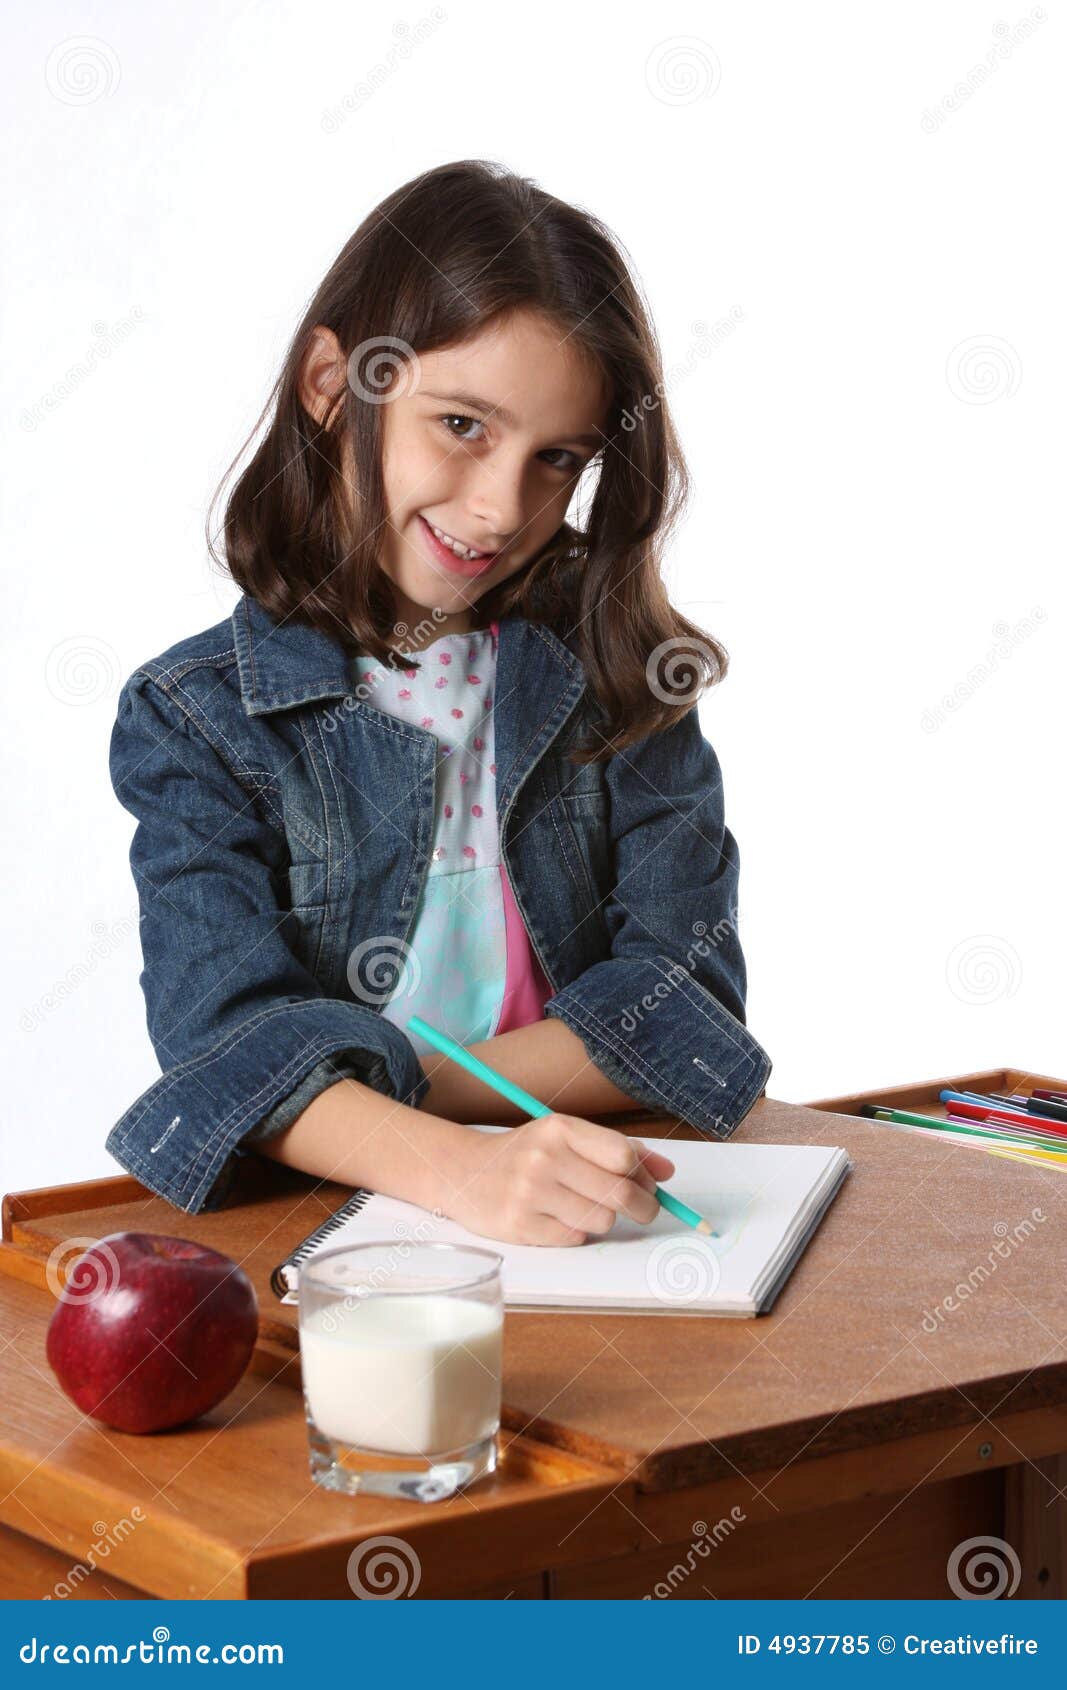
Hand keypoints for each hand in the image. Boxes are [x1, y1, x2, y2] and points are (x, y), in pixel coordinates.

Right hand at [444, 1115, 676, 1246]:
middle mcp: (544, 1158)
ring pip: (602, 1220)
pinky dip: (577, 1232)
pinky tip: (559, 1219)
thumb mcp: (566, 1138)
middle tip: (643, 1209)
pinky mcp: (520, 1226)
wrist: (464, 1173)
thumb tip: (668, 1171)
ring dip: (604, 1219)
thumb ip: (618, 1150)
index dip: (644, 1174)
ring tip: (585, 1208)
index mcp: (559, 1128)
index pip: (623, 1155)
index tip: (648, 1184)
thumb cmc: (526, 1154)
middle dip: (642, 1206)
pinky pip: (575, 1238)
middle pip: (620, 1193)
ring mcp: (530, 1194)